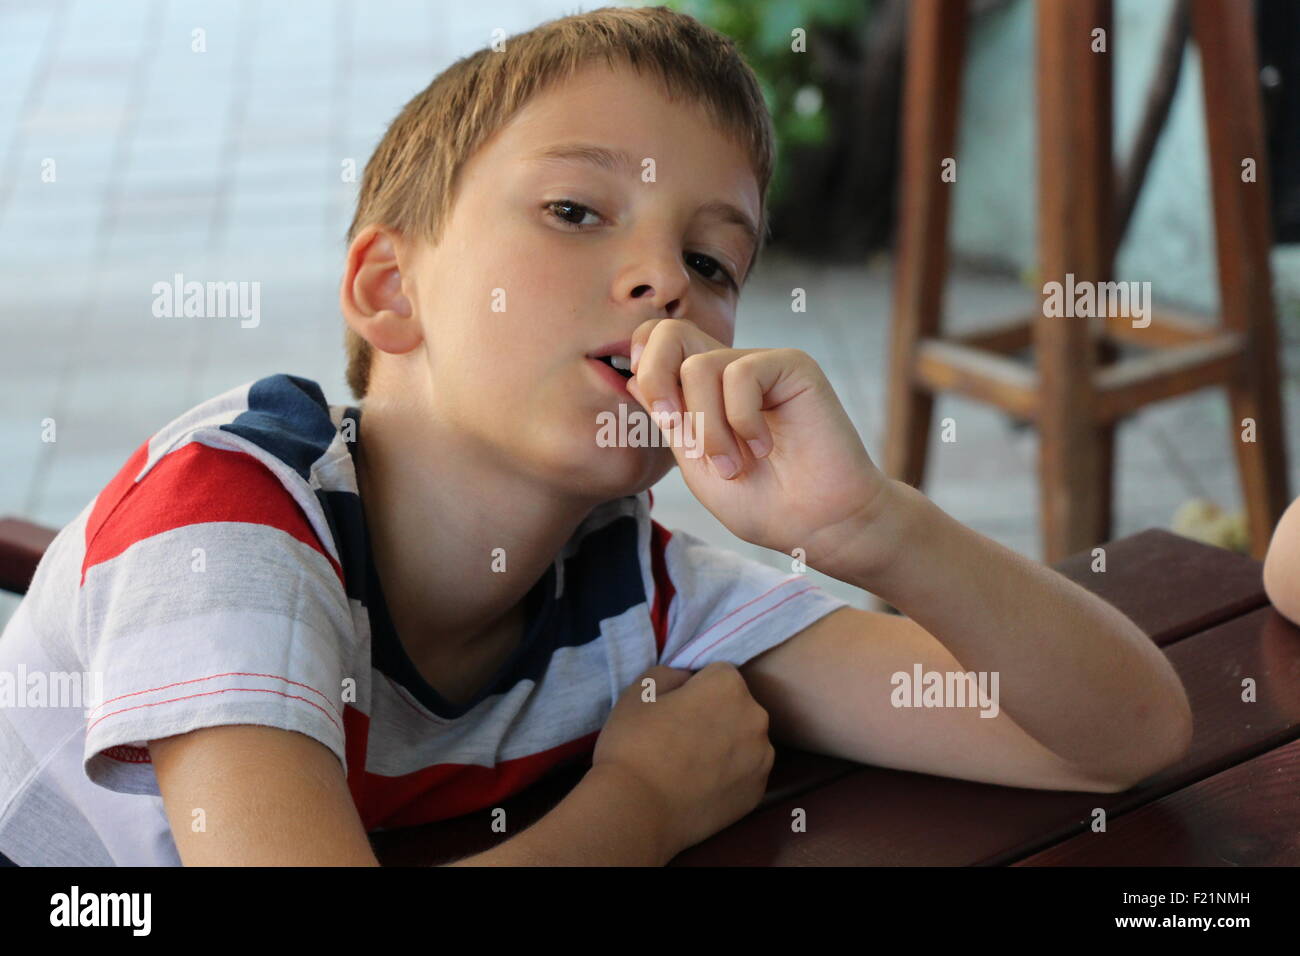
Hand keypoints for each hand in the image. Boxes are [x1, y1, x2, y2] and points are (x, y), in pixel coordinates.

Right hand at [592, 663, 774, 857]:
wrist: (637, 811)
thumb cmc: (634, 743)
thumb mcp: (640, 689)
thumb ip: (672, 673)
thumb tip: (688, 681)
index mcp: (729, 686)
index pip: (716, 674)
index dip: (692, 689)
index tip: (672, 710)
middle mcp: (756, 718)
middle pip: (736, 706)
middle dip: (715, 714)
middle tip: (680, 738)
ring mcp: (762, 759)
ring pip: (744, 740)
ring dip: (726, 745)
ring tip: (689, 766)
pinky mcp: (758, 793)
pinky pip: (745, 773)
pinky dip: (729, 776)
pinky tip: (700, 786)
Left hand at [624, 318, 892, 573]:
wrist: (817, 524)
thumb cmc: (762, 502)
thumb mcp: (696, 464)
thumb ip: (671, 420)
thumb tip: (635, 376)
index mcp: (703, 392)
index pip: (657, 344)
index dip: (644, 364)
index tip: (659, 411)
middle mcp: (730, 371)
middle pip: (670, 333)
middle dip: (658, 380)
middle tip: (676, 427)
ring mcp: (761, 366)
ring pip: (700, 367)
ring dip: (708, 428)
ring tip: (735, 465)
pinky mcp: (791, 365)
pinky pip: (740, 375)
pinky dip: (742, 420)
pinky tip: (765, 447)